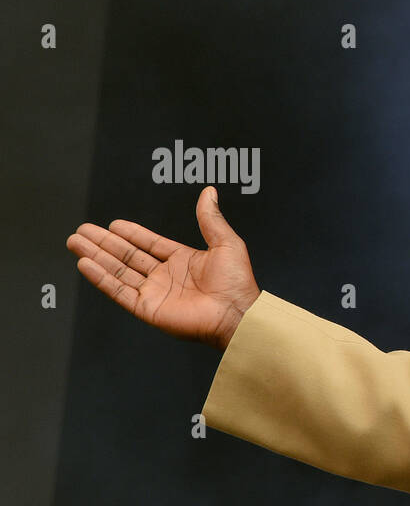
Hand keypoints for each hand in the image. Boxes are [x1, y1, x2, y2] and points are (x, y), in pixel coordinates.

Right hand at [66, 186, 259, 349]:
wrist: (236, 313)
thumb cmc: (237, 283)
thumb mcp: (226, 243)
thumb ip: (211, 218)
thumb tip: (209, 192)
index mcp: (183, 261)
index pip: (149, 244)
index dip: (131, 233)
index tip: (113, 224)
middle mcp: (166, 277)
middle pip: (127, 256)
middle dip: (104, 243)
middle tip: (83, 230)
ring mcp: (154, 293)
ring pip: (118, 271)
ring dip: (96, 256)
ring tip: (75, 242)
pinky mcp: (147, 308)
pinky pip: (118, 291)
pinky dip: (100, 277)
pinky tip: (85, 263)